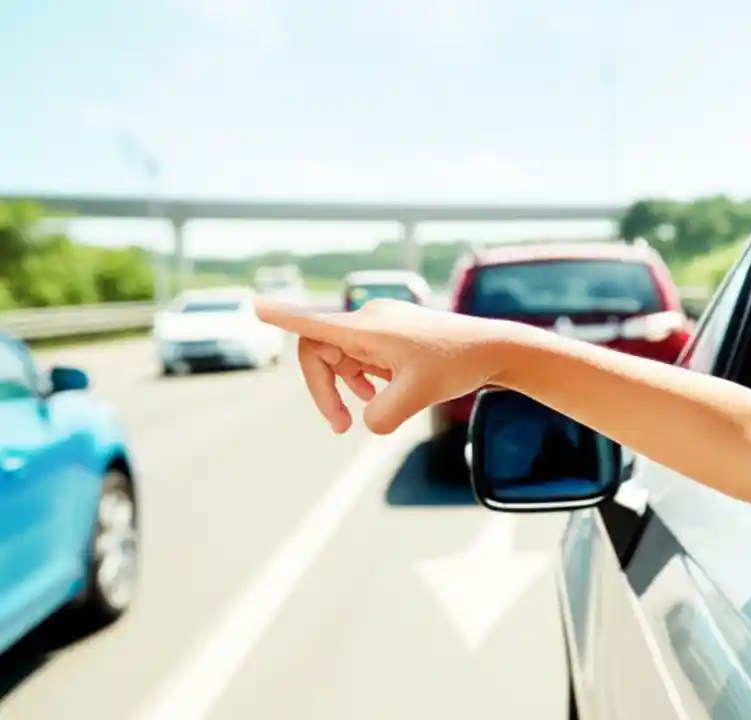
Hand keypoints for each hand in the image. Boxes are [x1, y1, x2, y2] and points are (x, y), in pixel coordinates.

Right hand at [254, 298, 512, 433]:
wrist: (494, 348)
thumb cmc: (456, 364)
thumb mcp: (416, 397)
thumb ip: (380, 416)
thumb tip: (366, 420)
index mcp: (366, 327)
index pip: (313, 323)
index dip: (282, 317)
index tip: (255, 306)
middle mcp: (368, 320)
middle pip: (321, 354)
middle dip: (325, 390)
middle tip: (341, 427)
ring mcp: (381, 325)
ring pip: (342, 358)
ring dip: (348, 386)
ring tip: (374, 405)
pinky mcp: (393, 334)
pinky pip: (362, 356)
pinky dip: (366, 378)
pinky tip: (384, 392)